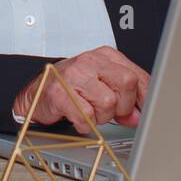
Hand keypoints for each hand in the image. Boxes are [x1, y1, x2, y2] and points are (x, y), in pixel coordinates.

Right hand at [11, 46, 149, 133]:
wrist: (37, 92)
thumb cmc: (72, 87)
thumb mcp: (102, 84)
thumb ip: (124, 96)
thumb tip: (138, 115)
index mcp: (105, 56)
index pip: (138, 75)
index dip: (143, 98)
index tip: (140, 111)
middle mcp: (90, 61)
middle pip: (127, 83)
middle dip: (124, 106)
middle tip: (112, 112)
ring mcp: (74, 75)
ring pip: (108, 102)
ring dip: (102, 117)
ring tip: (91, 112)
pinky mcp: (60, 94)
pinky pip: (86, 116)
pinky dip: (86, 125)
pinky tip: (79, 118)